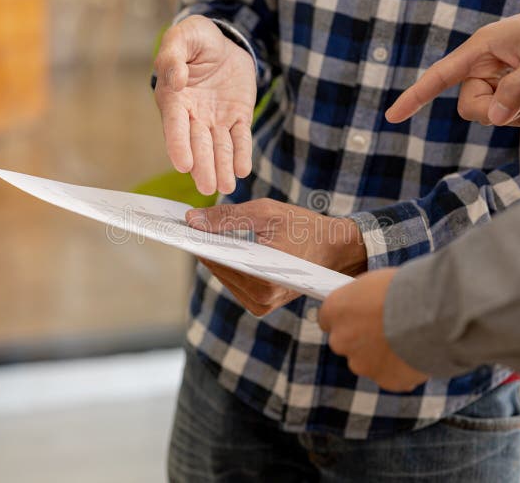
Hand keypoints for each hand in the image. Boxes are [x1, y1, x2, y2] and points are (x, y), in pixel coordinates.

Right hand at [154, 15, 257, 194]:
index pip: (175, 125)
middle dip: (203, 166)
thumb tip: (177, 80)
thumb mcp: (183, 36)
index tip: (183, 164)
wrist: (223, 42)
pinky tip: (243, 170)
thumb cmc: (196, 38)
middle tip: (207, 187)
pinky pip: (241, 138)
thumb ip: (174, 56)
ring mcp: (216, 119)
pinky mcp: (238, 118)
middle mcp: (194, 114)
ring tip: (226, 187)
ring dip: (222, 167)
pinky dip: (242, 154)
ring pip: (219, 147)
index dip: (178, 145)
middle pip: (198, 144)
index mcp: (175, 98)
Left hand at [186, 199, 367, 315]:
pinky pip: (236, 282)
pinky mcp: (263, 305)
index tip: (182, 225)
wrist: (338, 249)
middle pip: (217, 269)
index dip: (197, 240)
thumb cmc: (305, 228)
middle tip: (193, 223)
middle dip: (207, 246)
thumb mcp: (266, 213)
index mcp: (262, 281)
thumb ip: (227, 217)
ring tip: (210, 232)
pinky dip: (231, 264)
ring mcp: (261, 305)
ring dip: (218, 255)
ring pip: (225, 276)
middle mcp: (260, 300)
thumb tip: (191, 220)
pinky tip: (228, 246)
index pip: (215, 260)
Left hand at [319, 270, 429, 390]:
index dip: (346, 317)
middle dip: (362, 338)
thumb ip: (361, 300)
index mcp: (335, 310)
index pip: (328, 318)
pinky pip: (391, 375)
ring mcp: (361, 363)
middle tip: (387, 328)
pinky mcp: (384, 380)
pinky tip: (417, 352)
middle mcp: (341, 340)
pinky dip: (402, 367)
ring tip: (408, 340)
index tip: (358, 316)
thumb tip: (364, 306)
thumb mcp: (374, 282)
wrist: (433, 314)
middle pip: (346, 342)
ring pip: (368, 362)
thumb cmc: (405, 289)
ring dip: (382, 355)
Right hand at [385, 0, 519, 126]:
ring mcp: (495, 82)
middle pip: (470, 107)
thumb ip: (518, 87)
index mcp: (480, 49)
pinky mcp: (507, 93)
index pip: (439, 76)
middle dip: (496, 109)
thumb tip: (494, 119)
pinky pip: (507, 116)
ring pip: (491, 115)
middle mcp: (483, 67)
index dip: (415, 97)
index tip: (392, 116)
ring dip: (516, 111)